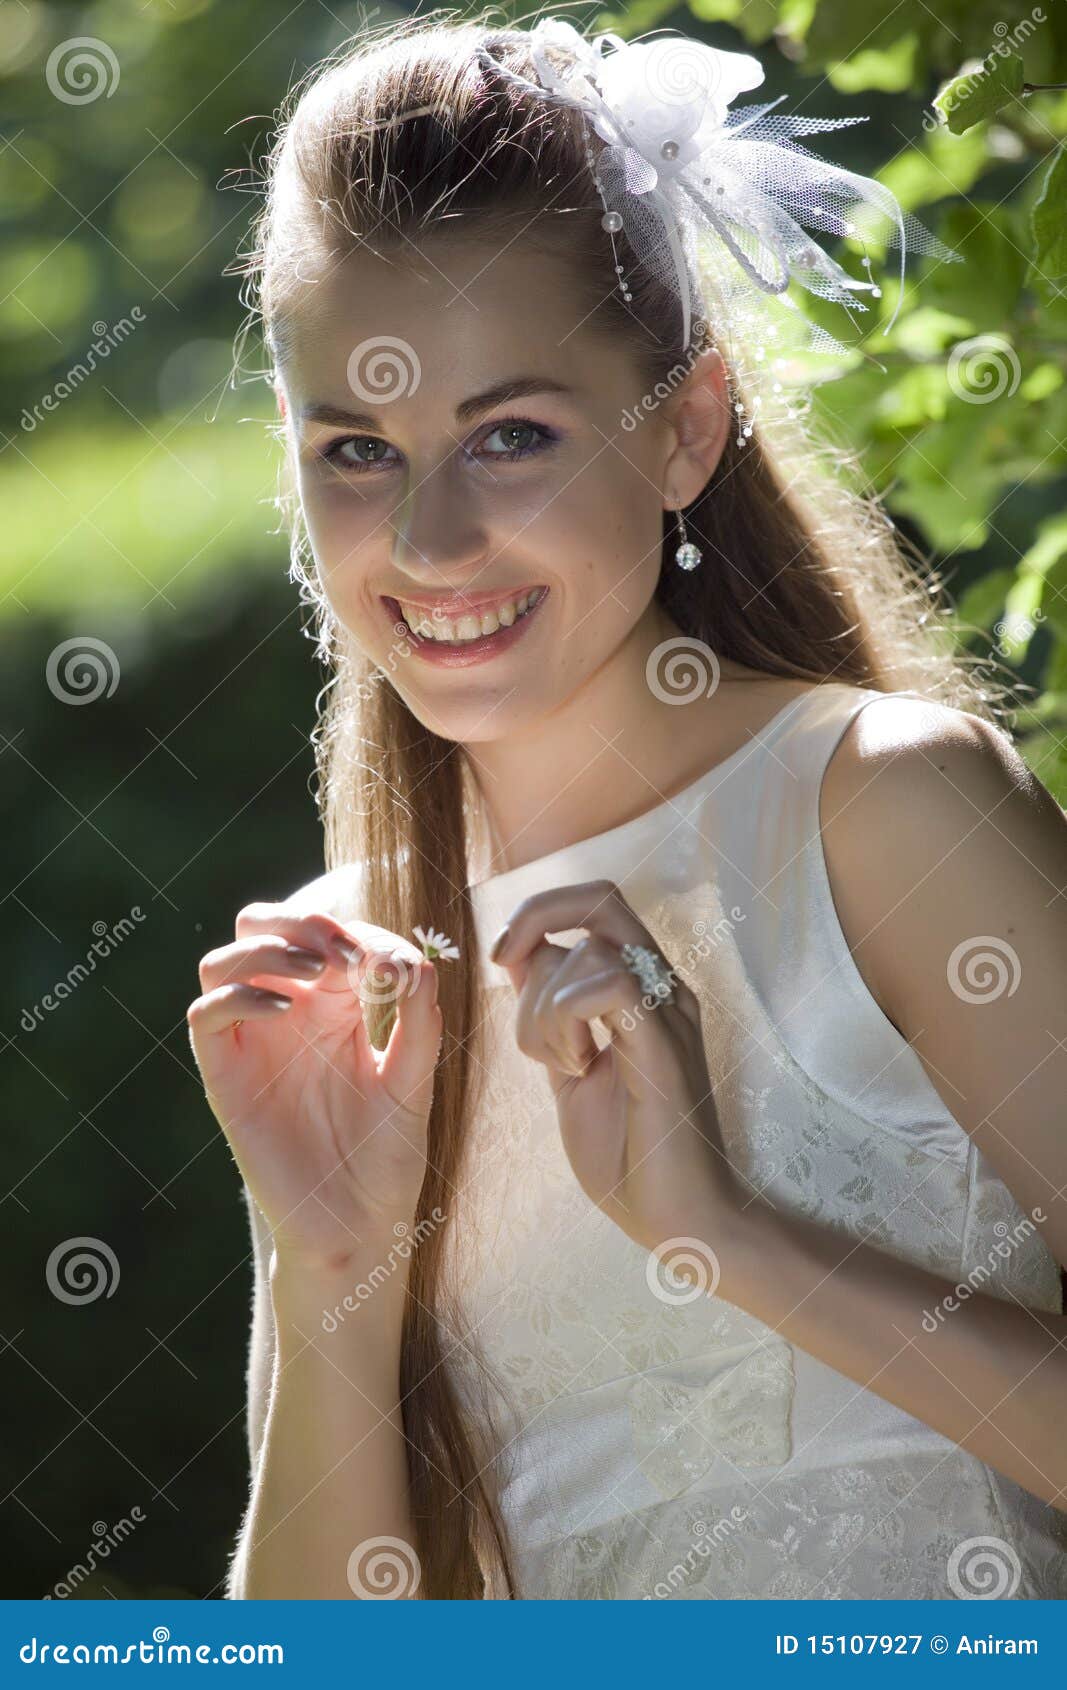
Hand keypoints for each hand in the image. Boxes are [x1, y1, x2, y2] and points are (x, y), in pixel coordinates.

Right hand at [187, 901, 442, 1269]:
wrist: (357, 1226)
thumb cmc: (387, 1155)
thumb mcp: (415, 1082)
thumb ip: (418, 1023)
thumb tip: (413, 961)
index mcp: (334, 1005)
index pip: (326, 935)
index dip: (354, 931)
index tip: (387, 959)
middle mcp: (287, 1013)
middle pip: (262, 928)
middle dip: (298, 919)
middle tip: (341, 949)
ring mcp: (252, 1041)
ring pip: (224, 960)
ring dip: (267, 948)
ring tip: (317, 970)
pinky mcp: (226, 1076)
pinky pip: (207, 1014)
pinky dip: (238, 995)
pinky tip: (284, 1008)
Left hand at [490, 879, 740, 1257]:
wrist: (676, 1220)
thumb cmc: (628, 1155)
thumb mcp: (568, 1069)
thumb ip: (550, 1014)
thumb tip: (520, 957)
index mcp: (642, 992)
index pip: (595, 906)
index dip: (540, 914)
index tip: (502, 956)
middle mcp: (663, 989)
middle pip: (601, 898)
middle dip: (536, 917)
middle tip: (504, 963)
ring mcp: (669, 1014)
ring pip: (591, 948)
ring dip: (546, 1005)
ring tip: (562, 1063)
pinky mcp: (666, 1046)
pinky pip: (613, 986)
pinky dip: (570, 1016)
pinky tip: (576, 1064)